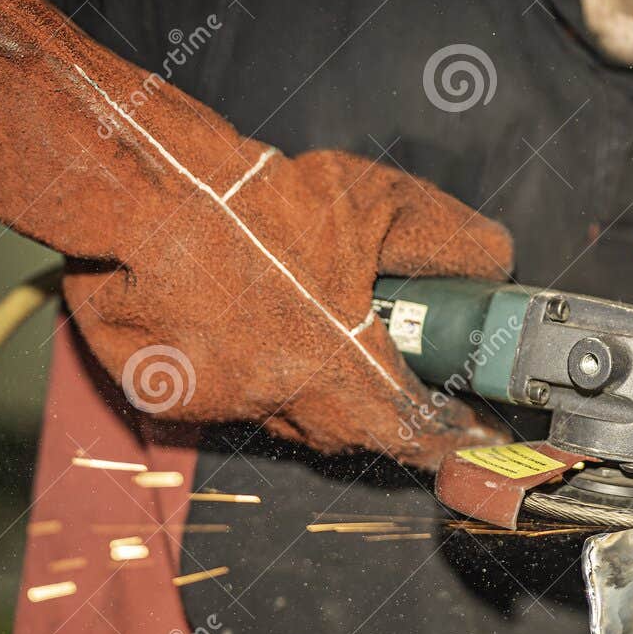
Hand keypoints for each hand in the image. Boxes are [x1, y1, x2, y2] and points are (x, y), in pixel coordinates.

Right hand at [0, 0, 510, 468]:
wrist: (140, 189)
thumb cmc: (254, 198)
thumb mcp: (373, 201)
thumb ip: (444, 240)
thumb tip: (492, 260)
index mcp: (335, 367)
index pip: (410, 435)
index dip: (448, 444)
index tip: (472, 444)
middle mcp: (280, 399)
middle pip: (348, 433)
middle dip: (379, 412)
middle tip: (403, 378)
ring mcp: (222, 404)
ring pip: (289, 418)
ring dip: (312, 391)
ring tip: (318, 339)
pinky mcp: (170, 397)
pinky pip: (230, 400)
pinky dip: (250, 375)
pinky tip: (247, 328)